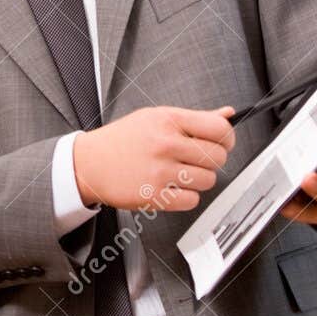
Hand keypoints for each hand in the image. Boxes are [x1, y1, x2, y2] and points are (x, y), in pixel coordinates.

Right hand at [73, 106, 235, 210]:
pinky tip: (172, 187)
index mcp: (168, 120)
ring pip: (208, 180)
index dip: (227, 138)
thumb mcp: (155, 118)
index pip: (219, 129)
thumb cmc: (121, 140)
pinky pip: (192, 200)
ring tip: (181, 174)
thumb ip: (193, 118)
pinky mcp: (154, 195)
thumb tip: (227, 115)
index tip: (224, 143)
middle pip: (217, 157)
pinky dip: (186, 197)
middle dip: (212, 161)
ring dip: (199, 180)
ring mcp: (160, 171)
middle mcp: (165, 144)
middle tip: (196, 160)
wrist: (89, 163)